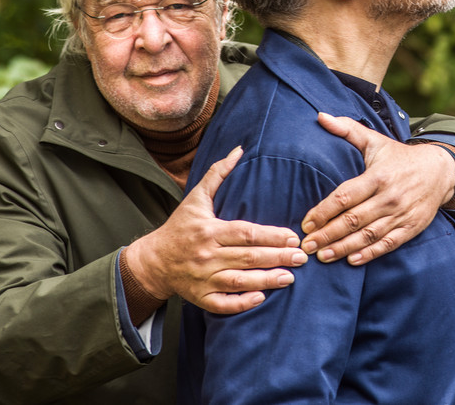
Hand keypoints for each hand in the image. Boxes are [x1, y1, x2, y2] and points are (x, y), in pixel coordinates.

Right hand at [125, 146, 307, 313]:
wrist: (153, 261)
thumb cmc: (180, 226)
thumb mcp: (196, 197)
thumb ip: (218, 173)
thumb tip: (239, 150)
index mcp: (209, 231)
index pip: (246, 233)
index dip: (271, 235)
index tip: (293, 236)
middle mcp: (207, 255)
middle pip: (248, 257)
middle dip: (277, 257)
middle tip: (302, 257)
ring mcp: (203, 278)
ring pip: (239, 282)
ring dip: (266, 281)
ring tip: (290, 277)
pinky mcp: (200, 298)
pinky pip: (223, 304)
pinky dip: (241, 303)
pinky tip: (261, 298)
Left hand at [300, 113, 454, 264]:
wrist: (439, 170)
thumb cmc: (399, 157)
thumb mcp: (375, 141)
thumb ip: (347, 129)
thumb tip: (320, 116)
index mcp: (378, 176)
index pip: (345, 196)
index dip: (323, 211)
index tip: (306, 223)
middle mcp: (389, 197)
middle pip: (353, 220)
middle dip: (327, 235)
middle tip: (306, 246)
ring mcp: (401, 214)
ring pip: (368, 235)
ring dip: (343, 248)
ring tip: (322, 256)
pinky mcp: (411, 227)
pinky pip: (388, 244)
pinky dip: (369, 254)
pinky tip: (351, 260)